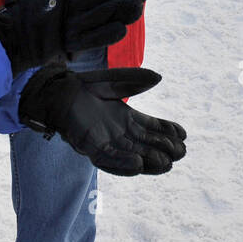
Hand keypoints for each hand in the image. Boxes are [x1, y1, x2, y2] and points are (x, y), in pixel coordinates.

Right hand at [0, 0, 147, 75]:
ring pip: (103, 13)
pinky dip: (108, 33)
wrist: (11, 36)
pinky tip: (121, 28)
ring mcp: (71, 24)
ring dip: (123, 9)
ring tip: (139, 6)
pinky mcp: (70, 43)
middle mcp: (70, 3)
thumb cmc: (29, 10)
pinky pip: (94, 38)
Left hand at [18, 65, 186, 175]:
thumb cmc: (84, 86)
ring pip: (131, 155)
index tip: (184, 135)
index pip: (151, 127)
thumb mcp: (114, 81)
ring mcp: (104, 140)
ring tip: (166, 164)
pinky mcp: (89, 145)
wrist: (58, 90)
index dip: (167, 132)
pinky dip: (123, 163)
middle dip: (164, 150)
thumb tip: (158, 77)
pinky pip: (108, 158)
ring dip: (148, 161)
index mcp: (125, 118)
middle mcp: (118, 132)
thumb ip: (134, 80)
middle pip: (145, 144)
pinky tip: (139, 164)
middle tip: (182, 153)